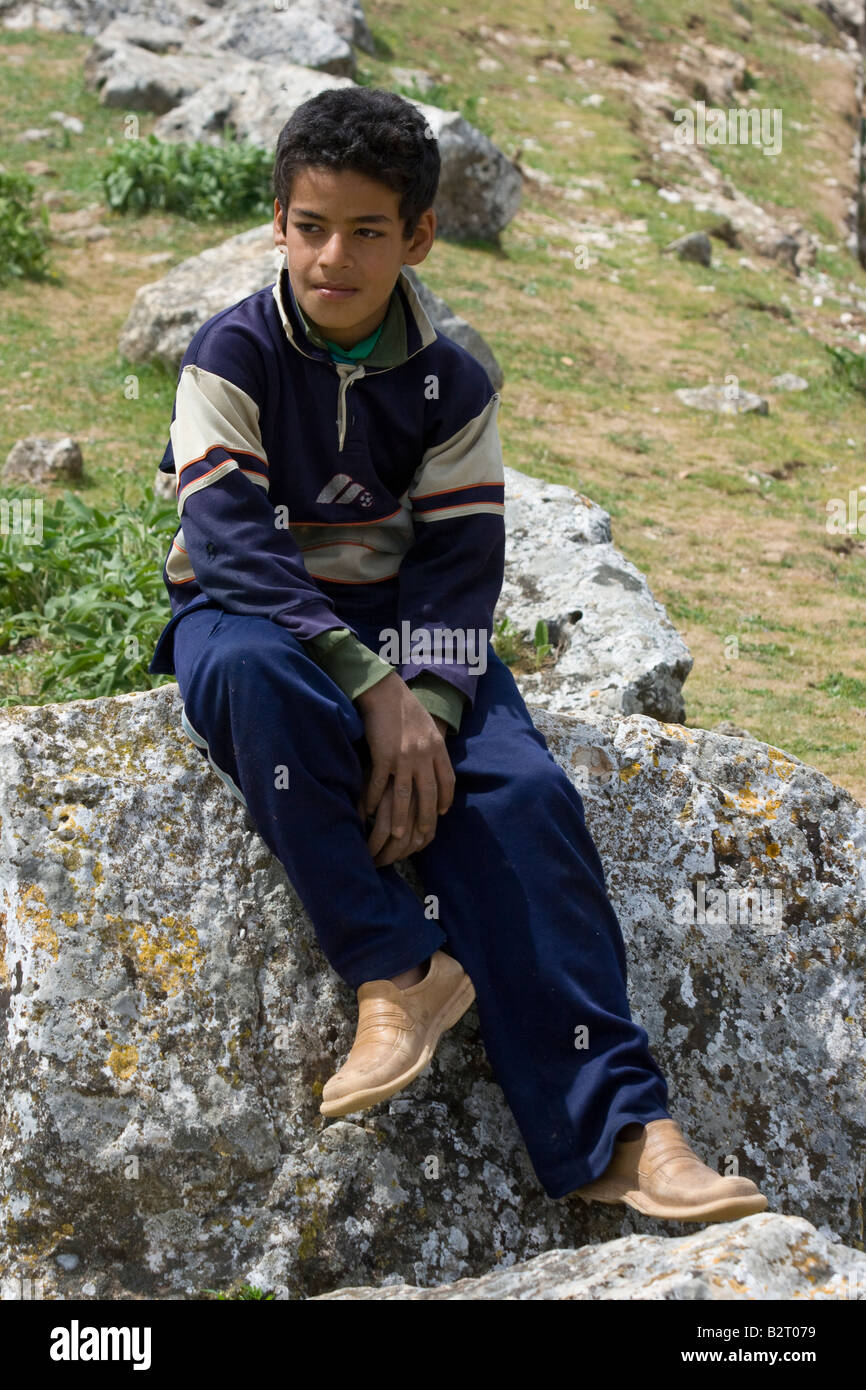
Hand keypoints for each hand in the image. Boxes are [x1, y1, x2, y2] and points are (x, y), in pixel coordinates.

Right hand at [355, 674, 453, 860]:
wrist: (385, 692)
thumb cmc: (405, 707)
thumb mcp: (427, 726)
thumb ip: (433, 745)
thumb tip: (436, 762)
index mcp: (437, 747)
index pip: (447, 780)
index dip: (446, 798)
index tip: (442, 812)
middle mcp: (423, 755)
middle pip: (428, 794)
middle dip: (427, 818)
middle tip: (424, 835)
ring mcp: (403, 757)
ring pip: (404, 796)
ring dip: (401, 818)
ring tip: (398, 835)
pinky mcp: (382, 756)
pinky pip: (378, 785)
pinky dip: (373, 800)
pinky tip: (368, 811)